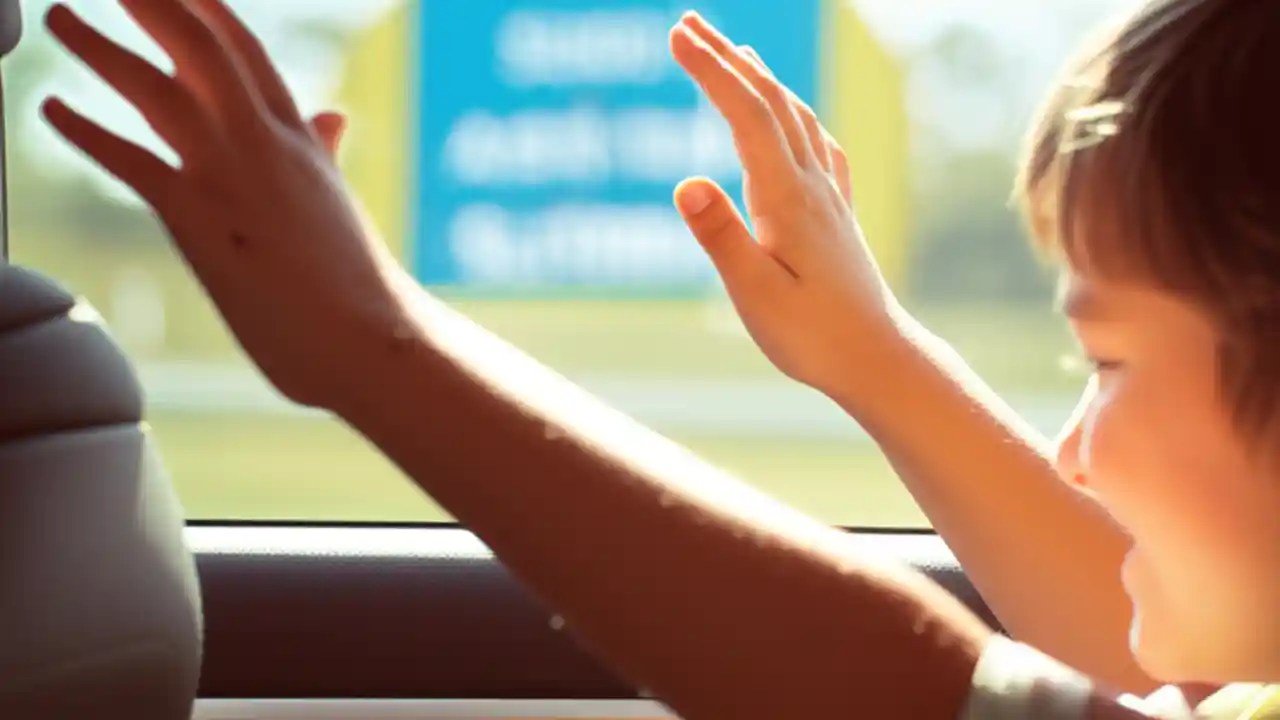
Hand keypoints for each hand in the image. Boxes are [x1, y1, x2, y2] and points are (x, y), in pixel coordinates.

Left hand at [43, 0, 407, 408]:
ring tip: (58, 19)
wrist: (372, 336)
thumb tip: (334, 116)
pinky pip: (128, 158)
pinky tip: (52, 109)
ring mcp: (231, 174)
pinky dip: (85, 130)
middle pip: (201, 49)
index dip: (212, 14)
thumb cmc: (360, 288)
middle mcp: (267, 144)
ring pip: (155, 88)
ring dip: (98, 48)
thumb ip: (323, 155)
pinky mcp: (197, 215)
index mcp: (303, 144)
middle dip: (155, 6)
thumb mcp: (338, 204)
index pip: (251, 57)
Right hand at [670, 12, 906, 394]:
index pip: (745, 115)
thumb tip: (685, 182)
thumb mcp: (755, 294)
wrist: (878, 359)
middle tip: (688, 23)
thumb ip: (722, 237)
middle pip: (770, 102)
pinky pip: (816, 146)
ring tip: (738, 52)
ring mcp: (828, 198)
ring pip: (795, 118)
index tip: (677, 36)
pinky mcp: (836, 216)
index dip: (711, 71)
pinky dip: (797, 116)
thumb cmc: (813, 336)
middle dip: (728, 58)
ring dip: (762, 80)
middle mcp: (811, 186)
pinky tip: (797, 119)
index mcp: (786, 198)